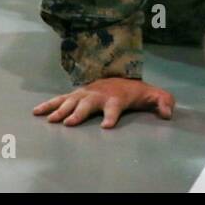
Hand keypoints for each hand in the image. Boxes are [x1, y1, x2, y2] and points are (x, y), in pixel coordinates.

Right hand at [33, 78, 174, 128]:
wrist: (121, 78)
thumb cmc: (137, 92)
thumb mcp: (154, 96)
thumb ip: (163, 102)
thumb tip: (168, 113)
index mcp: (117, 98)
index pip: (115, 107)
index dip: (111, 116)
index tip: (107, 126)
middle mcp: (99, 94)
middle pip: (88, 104)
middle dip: (79, 112)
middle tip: (70, 123)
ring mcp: (86, 93)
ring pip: (72, 101)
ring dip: (61, 110)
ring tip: (51, 120)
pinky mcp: (76, 94)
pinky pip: (60, 99)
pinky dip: (49, 104)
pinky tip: (37, 112)